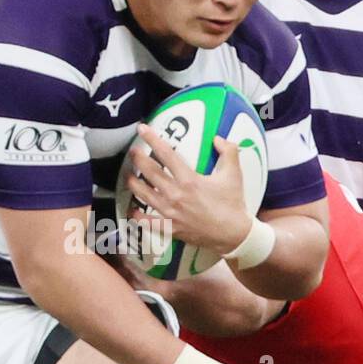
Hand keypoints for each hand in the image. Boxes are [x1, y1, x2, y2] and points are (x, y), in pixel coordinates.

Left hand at [128, 127, 251, 255]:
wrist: (233, 235)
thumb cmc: (233, 204)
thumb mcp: (234, 174)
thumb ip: (228, 151)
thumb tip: (218, 138)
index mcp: (189, 179)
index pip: (166, 154)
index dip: (152, 139)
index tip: (142, 129)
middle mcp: (175, 195)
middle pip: (150, 172)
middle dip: (138, 159)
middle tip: (132, 151)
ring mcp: (170, 213)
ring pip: (144, 195)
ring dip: (133, 184)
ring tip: (128, 176)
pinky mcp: (170, 228)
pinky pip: (148, 222)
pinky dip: (138, 216)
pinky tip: (132, 209)